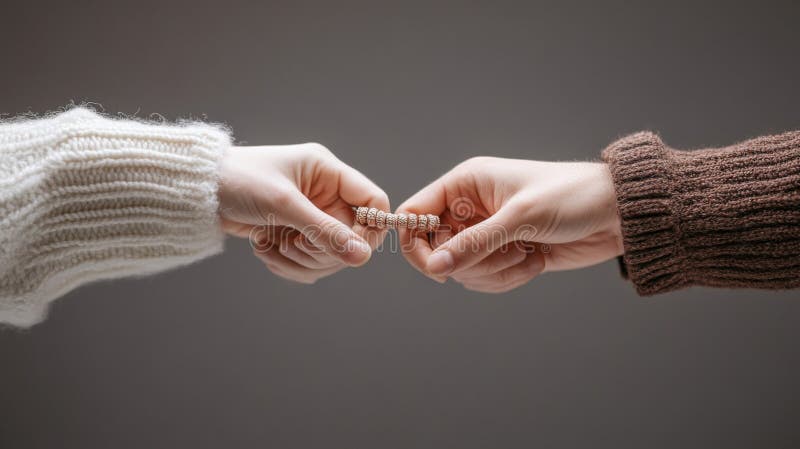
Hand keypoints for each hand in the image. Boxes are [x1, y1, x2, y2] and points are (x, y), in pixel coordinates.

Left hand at [218, 143, 388, 282]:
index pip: (373, 202)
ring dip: (302, 260)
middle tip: (294, 244)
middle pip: (353, 237)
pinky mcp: (295, 234)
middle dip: (323, 250)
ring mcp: (311, 216)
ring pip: (330, 255)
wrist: (197, 193)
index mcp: (329, 173)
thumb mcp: (284, 205)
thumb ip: (325, 231)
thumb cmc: (239, 181)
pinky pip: (309, 263)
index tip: (352, 249)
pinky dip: (288, 264)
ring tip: (272, 244)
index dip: (369, 229)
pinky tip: (265, 248)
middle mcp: (325, 194)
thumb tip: (363, 257)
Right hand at [397, 157, 622, 292]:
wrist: (616, 214)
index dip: (417, 242)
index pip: (416, 212)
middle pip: (437, 248)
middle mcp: (470, 208)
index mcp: (465, 184)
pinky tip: (535, 260)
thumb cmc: (571, 197)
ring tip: (526, 253)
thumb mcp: (520, 218)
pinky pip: (486, 279)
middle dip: (469, 261)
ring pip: (463, 269)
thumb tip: (437, 265)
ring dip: (494, 271)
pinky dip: (509, 278)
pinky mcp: (505, 254)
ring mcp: (487, 233)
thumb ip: (475, 243)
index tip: (437, 267)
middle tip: (504, 252)